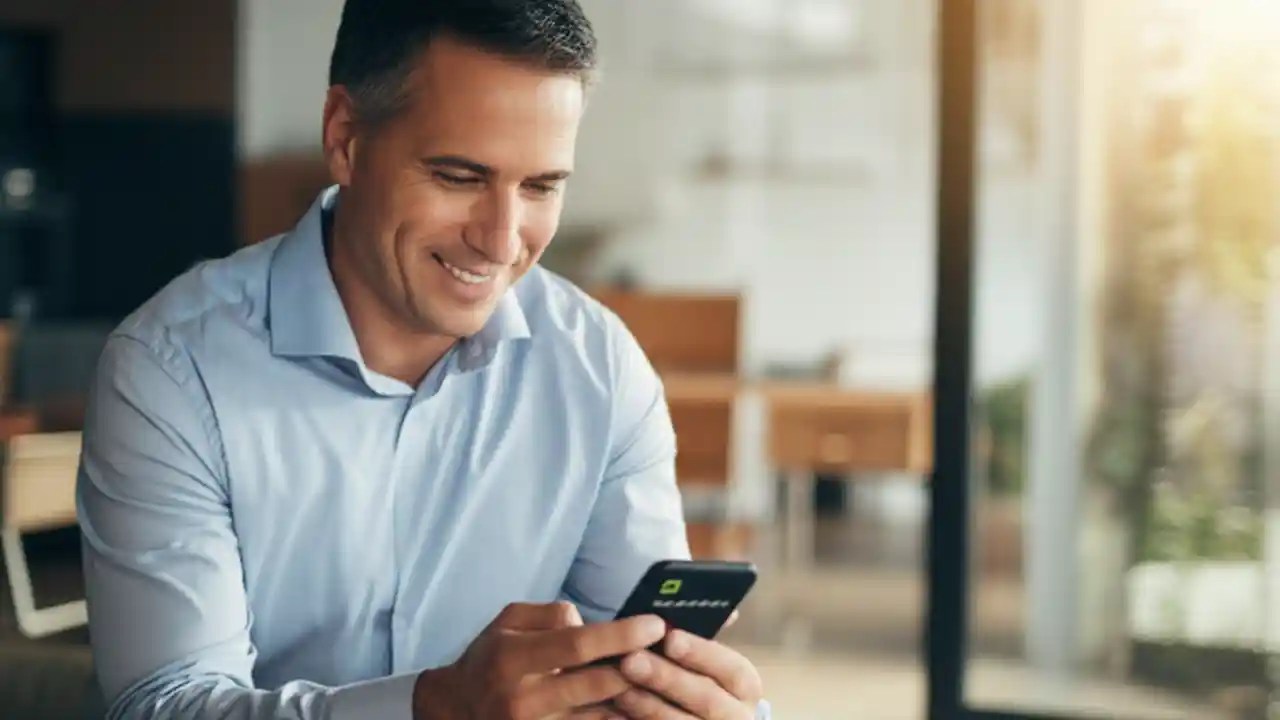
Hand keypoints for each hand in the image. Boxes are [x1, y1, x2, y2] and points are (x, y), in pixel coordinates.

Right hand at [413, 601, 666, 719]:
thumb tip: (590, 624)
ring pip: (601, 717)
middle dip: (639, 668)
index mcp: (512, 659)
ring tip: (664, 678)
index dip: (622, 635)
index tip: (656, 624)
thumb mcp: (508, 622)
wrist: (457, 711)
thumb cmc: (490, 658)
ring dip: (636, 698)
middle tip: (671, 653)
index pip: (578, 645)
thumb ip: (550, 614)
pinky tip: (640, 707)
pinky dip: (618, 719)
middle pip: (596, 686)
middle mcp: (521, 700)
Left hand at [614, 629, 762, 718]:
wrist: (697, 718)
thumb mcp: (703, 659)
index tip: (670, 637)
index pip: (733, 668)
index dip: (702, 652)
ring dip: (648, 706)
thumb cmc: (695, 678)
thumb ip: (698, 635)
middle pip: (706, 699)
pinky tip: (614, 715)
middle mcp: (736, 715)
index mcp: (744, 685)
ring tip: (618, 688)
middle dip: (666, 678)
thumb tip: (715, 604)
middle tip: (630, 660)